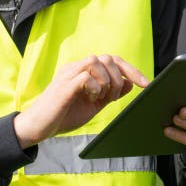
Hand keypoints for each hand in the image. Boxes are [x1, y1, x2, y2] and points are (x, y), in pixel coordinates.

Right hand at [13, 55, 148, 148]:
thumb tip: (130, 82)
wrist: (39, 127)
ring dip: (108, 81)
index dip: (131, 70)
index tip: (146, 84)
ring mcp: (69, 74)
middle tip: (114, 98)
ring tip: (103, 98)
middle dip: (120, 77)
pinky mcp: (64, 85)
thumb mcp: (94, 104)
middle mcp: (76, 67)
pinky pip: (86, 76)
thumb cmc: (64, 115)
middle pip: (107, 58)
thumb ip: (111, 93)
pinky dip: (95, 87)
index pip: (112, 60)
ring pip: (97, 61)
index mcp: (84, 71)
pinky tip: (92, 98)